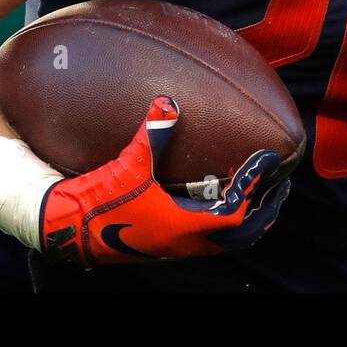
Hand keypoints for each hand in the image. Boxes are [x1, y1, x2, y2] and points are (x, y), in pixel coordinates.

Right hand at [40, 96, 289, 265]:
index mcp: (182, 226)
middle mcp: (185, 242)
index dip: (256, 185)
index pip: (236, 210)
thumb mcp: (128, 165)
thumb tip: (169, 100)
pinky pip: (209, 238)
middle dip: (265, 210)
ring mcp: (176, 246)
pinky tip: (220, 200)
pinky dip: (225, 222)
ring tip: (261, 196)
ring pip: (227, 240)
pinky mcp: (165, 243)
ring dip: (248, 219)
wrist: (66, 231)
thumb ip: (153, 133)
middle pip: (242, 235)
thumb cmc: (96, 202)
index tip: (270, 161)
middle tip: (280, 186)